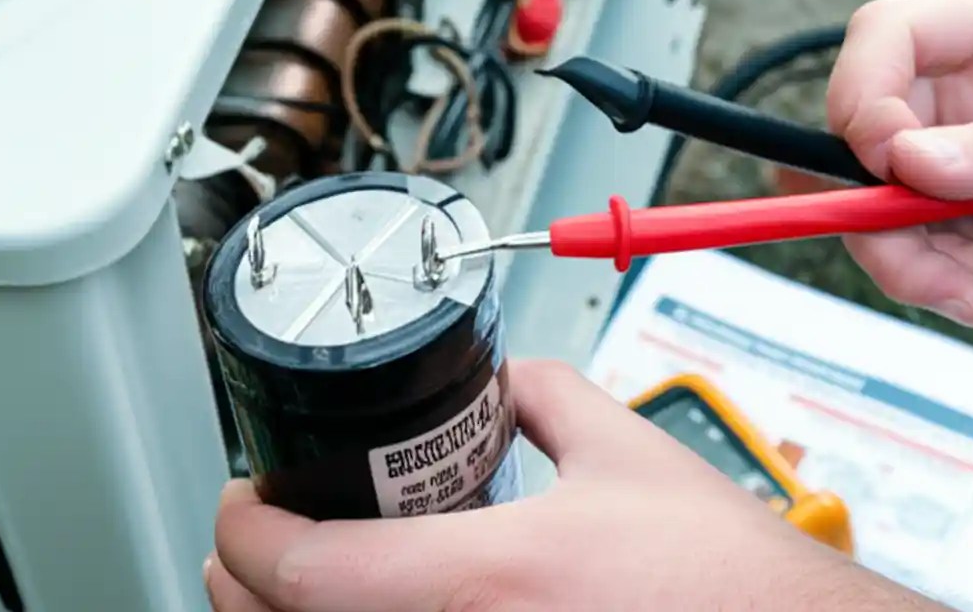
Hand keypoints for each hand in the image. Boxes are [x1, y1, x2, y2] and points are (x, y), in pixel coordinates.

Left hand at [205, 360, 938, 610]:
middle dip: (246, 583)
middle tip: (254, 540)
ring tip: (308, 578)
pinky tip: (382, 606)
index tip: (245, 504)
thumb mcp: (631, 455)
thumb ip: (552, 397)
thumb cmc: (727, 582)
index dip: (247, 530)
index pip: (305, 568)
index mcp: (486, 577)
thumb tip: (510, 382)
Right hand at [827, 0, 972, 328]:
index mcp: (970, 45)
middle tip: (969, 295)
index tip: (893, 166)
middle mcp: (944, 111)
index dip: (860, 105)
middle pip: (863, 182)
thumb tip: (911, 166)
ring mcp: (953, 176)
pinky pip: (968, 285)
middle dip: (914, 256)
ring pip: (915, 253)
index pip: (876, 44)